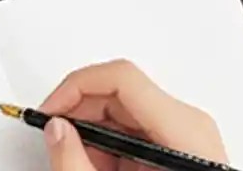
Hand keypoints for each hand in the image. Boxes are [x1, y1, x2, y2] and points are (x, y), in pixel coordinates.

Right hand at [39, 60, 227, 170]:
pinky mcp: (178, 150)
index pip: (121, 79)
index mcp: (183, 130)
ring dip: (94, 137)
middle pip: (120, 94)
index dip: (77, 86)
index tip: (52, 109)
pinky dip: (110, 151)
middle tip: (58, 138)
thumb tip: (58, 131)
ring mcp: (186, 137)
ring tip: (82, 165)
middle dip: (81, 114)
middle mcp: (189, 126)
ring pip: (124, 115)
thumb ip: (76, 162)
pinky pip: (135, 135)